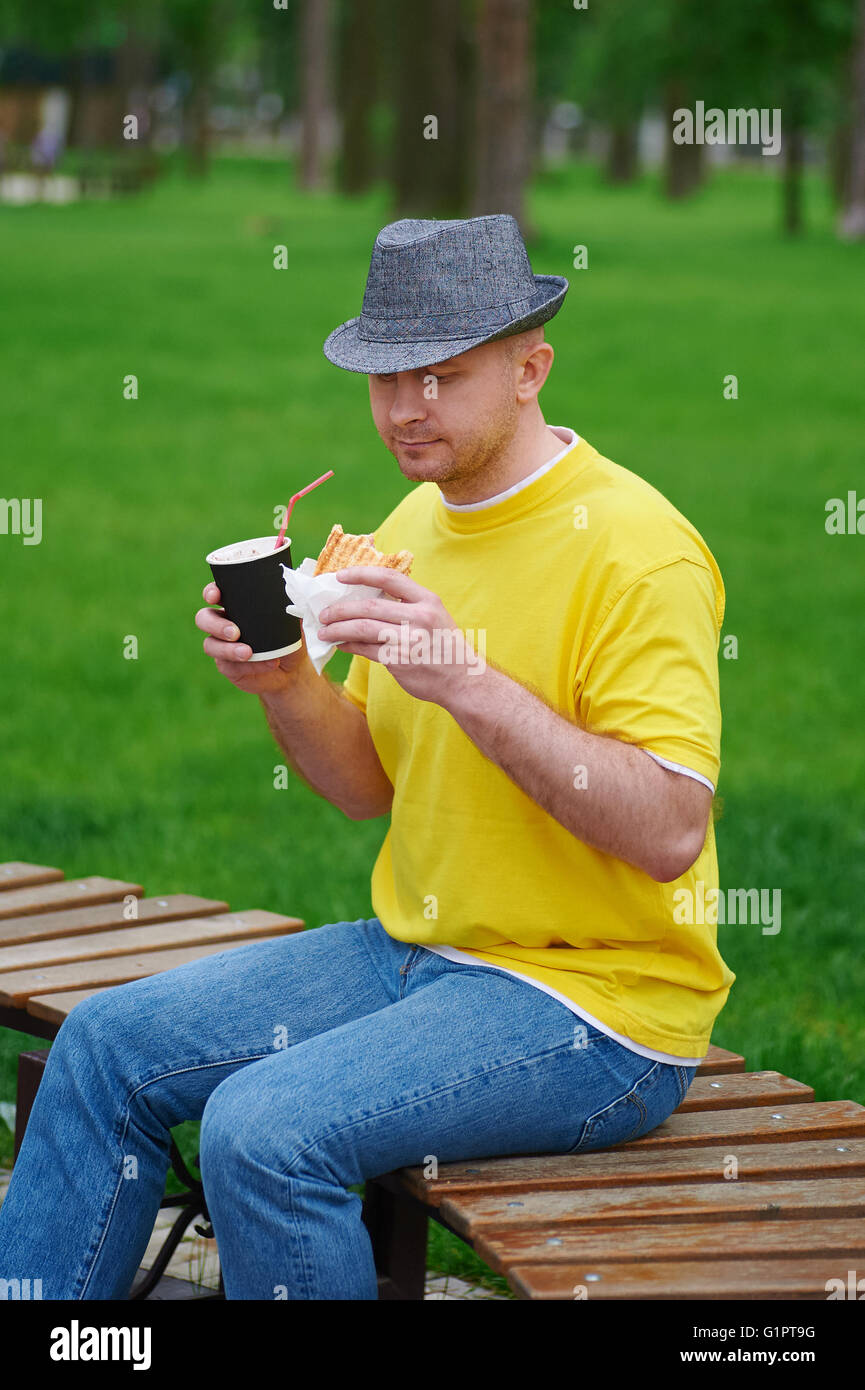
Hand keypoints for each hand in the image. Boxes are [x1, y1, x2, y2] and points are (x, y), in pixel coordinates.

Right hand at [195, 582, 306, 693]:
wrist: (292, 671)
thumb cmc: (288, 641)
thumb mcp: (293, 624)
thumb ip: (291, 610)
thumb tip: (294, 599)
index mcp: (235, 607)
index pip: (215, 594)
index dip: (210, 593)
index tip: (215, 596)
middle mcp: (223, 624)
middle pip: (203, 618)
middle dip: (216, 624)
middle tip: (235, 633)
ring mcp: (222, 646)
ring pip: (210, 645)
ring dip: (228, 649)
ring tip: (248, 653)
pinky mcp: (227, 666)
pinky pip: (228, 665)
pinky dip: (248, 665)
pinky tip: (267, 665)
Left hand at [316, 566, 485, 705]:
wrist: (462, 680)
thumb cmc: (444, 646)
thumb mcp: (434, 616)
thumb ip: (406, 605)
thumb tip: (365, 601)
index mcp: (427, 600)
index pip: (389, 578)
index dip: (361, 574)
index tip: (340, 576)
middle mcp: (419, 617)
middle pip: (369, 606)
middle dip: (340, 609)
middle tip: (324, 612)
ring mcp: (408, 640)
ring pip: (362, 628)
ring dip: (338, 629)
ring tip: (324, 630)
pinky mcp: (398, 661)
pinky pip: (366, 650)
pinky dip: (349, 645)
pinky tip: (340, 644)